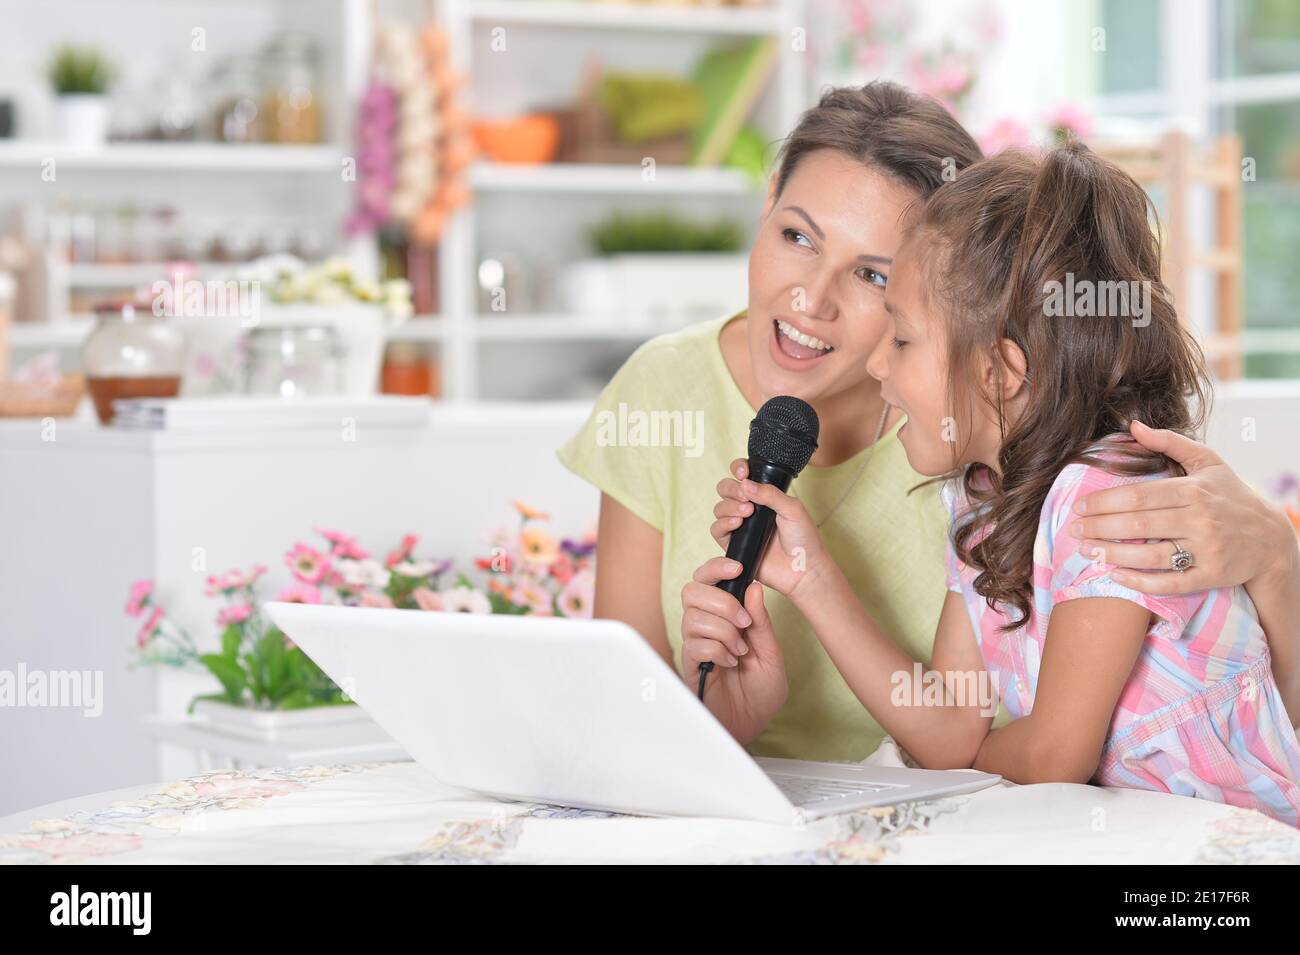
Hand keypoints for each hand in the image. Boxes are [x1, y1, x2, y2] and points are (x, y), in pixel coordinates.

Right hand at [681, 559, 786, 744]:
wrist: (752, 726)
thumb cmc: (760, 692)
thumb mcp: (771, 652)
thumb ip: (761, 621)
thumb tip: (754, 587)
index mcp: (724, 617)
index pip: (708, 580)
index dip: (717, 568)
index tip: (738, 568)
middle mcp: (706, 627)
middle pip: (692, 591)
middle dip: (722, 601)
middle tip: (744, 621)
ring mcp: (696, 646)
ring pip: (693, 616)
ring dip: (723, 630)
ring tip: (740, 651)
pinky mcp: (690, 666)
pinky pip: (695, 645)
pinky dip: (718, 650)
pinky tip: (730, 664)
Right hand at [709, 457, 829, 601]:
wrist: (803, 569)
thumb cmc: (804, 539)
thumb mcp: (792, 508)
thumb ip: (770, 493)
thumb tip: (745, 483)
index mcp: (764, 496)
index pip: (743, 475)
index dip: (738, 469)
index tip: (743, 472)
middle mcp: (749, 508)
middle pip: (725, 489)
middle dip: (731, 488)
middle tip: (745, 496)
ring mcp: (740, 526)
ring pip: (719, 508)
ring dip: (729, 506)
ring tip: (747, 512)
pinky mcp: (733, 545)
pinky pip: (716, 529)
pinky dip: (723, 524)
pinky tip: (738, 524)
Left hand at [1069, 419, 1294, 593]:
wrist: (1271, 538)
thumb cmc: (1230, 495)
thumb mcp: (1207, 461)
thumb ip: (1169, 442)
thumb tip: (1133, 426)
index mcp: (1194, 491)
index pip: (1139, 496)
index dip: (1105, 501)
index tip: (1080, 505)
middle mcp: (1200, 520)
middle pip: (1139, 525)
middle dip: (1100, 527)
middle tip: (1073, 528)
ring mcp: (1206, 550)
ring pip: (1150, 555)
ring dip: (1112, 554)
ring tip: (1085, 549)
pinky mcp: (1210, 576)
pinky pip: (1170, 582)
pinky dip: (1140, 581)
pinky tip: (1114, 574)